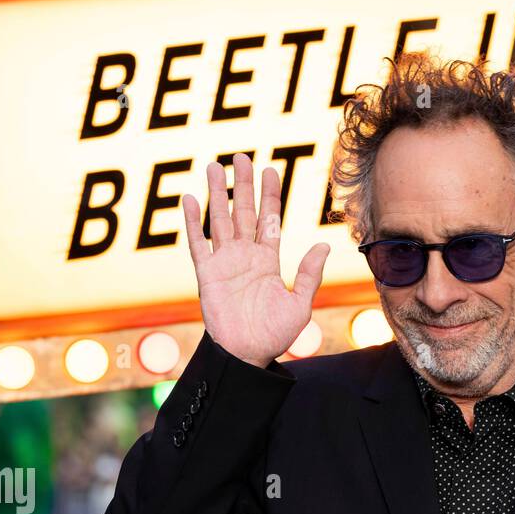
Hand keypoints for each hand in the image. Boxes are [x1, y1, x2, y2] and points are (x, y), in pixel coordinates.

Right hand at [182, 152, 329, 366]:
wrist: (247, 356)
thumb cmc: (274, 335)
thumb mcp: (299, 304)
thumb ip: (309, 275)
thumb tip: (323, 246)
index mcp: (268, 261)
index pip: (269, 220)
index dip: (270, 196)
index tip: (271, 170)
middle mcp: (245, 257)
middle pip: (243, 212)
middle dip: (243, 185)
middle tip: (241, 157)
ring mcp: (224, 263)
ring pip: (220, 220)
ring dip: (216, 194)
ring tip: (214, 167)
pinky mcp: (206, 275)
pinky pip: (198, 243)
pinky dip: (193, 222)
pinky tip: (190, 199)